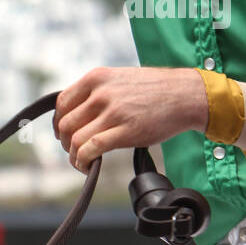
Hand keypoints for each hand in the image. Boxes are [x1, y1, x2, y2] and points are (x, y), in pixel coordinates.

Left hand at [52, 66, 208, 171]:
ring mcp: (112, 112)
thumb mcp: (121, 79)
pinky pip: (91, 149)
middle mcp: (100, 93)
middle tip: (75, 150)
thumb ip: (99, 92)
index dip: (60, 123)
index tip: (65, 134)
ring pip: (75, 139)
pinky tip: (89, 167)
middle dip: (66, 142)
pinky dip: (83, 162)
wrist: (185, 94)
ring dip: (74, 156)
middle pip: (66, 124)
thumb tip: (80, 114)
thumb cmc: (156, 89)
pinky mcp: (124, 132)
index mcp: (97, 77)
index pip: (62, 102)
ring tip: (82, 162)